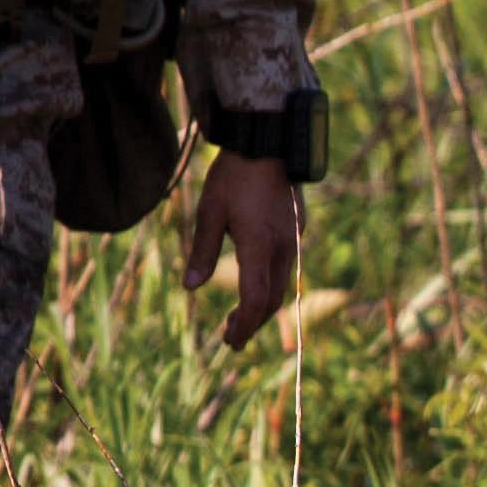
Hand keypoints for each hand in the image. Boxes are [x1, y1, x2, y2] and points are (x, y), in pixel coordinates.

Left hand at [185, 154, 300, 347]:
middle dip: (252, 323)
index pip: (256, 300)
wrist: (268, 145)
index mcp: (259, 246)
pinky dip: (270, 286)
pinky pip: (286, 269)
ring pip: (281, 286)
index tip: (231, 341)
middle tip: (230, 339)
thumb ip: (202, 252)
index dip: (244, 325)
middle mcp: (282, 248)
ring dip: (261, 307)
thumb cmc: (233, 177)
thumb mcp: (209, 212)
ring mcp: (293, 240)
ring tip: (238, 320)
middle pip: (271, 299)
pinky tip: (254, 287)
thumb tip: (190, 287)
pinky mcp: (295, 232)